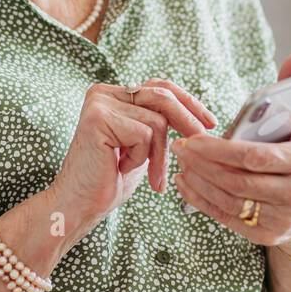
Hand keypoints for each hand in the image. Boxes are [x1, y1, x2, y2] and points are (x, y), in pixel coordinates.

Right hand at [51, 78, 215, 230]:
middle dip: (188, 121)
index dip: (188, 102)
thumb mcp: (142, 146)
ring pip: (157, 120)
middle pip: (162, 96)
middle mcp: (103, 93)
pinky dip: (142, 158)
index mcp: (112, 94)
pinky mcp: (99, 118)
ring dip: (159, 154)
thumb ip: (158, 124)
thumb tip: (198, 115)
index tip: (210, 121)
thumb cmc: (110, 181)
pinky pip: (144, 134)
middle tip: (204, 140)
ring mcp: (100, 103)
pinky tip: (120, 168)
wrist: (80, 205)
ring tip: (148, 175)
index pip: (159, 86)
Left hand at [172, 51, 290, 249]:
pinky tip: (186, 184)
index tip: (192, 139)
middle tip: (179, 147)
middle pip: (237, 180)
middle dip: (202, 164)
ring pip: (229, 199)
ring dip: (198, 181)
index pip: (255, 156)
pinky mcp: (266, 235)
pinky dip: (201, 201)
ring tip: (180, 163)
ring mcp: (282, 219)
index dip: (218, 150)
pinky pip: (226, 217)